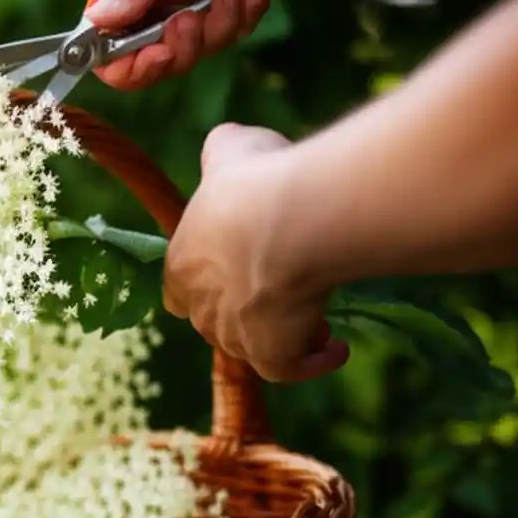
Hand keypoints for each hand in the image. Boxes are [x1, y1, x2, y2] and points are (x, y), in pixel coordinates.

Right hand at [85, 0, 293, 89]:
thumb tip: (96, 21)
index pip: (105, 44)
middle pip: (150, 59)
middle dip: (179, 48)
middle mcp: (151, 0)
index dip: (125, 63)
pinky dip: (240, 20)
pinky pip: (225, 37)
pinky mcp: (220, 7)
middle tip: (192, 21)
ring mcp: (185, 5)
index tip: (157, 55)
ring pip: (193, 51)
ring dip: (217, 28)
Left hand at [162, 123, 348, 381]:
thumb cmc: (257, 179)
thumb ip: (223, 154)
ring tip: (316, 320)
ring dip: (282, 336)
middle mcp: (200, 307)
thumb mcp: (230, 148)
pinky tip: (337, 348)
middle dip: (248, 310)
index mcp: (181, 264)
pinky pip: (289, 369)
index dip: (210, 284)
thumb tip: (225, 149)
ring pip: (253, 347)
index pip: (179, 290)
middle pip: (217, 322)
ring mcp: (234, 336)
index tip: (241, 270)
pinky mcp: (270, 356)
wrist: (291, 217)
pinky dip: (313, 362)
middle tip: (283, 294)